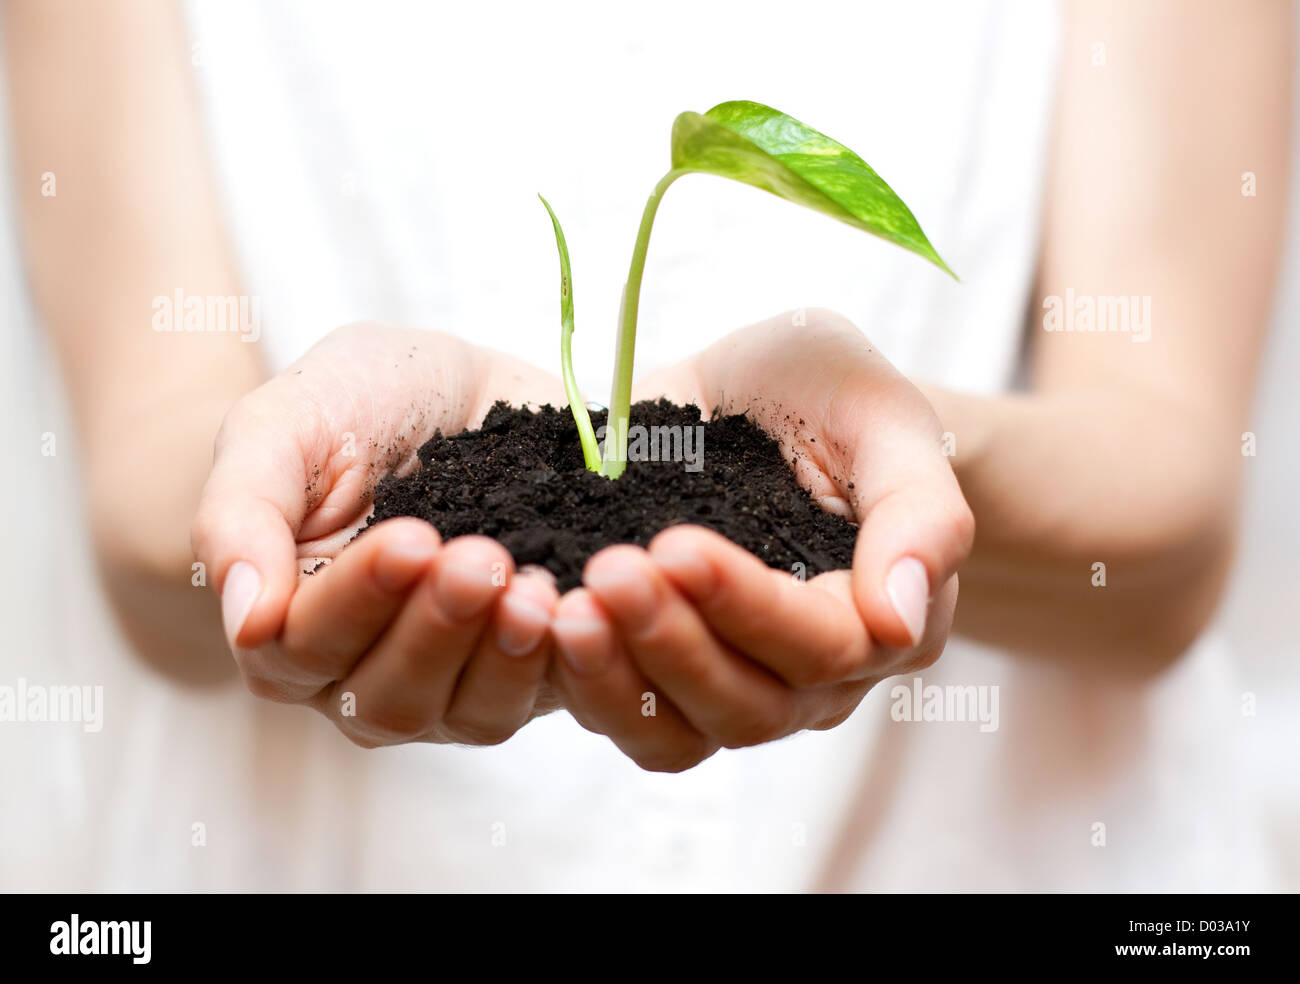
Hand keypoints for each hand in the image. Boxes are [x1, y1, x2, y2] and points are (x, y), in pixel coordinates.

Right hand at [191, 323, 567, 746]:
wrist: (459, 385)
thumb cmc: (357, 402)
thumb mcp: (283, 426)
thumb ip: (240, 514)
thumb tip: (244, 619)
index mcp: (287, 626)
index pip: (306, 647)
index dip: (358, 600)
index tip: (412, 539)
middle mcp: (363, 673)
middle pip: (387, 698)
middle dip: (436, 629)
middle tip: (480, 559)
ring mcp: (451, 682)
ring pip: (467, 714)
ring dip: (500, 655)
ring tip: (531, 589)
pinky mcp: (528, 668)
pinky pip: (546, 697)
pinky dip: (562, 659)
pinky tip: (575, 606)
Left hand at [548, 309, 973, 770]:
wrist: (764, 396)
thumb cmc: (834, 396)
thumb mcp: (884, 415)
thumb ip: (918, 509)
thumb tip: (902, 615)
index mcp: (882, 620)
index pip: (822, 645)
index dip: (747, 606)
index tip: (675, 544)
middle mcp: (813, 677)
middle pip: (748, 707)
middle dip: (672, 643)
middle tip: (609, 570)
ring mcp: (735, 685)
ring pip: (681, 737)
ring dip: (619, 681)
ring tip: (565, 610)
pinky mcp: (663, 676)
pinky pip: (625, 720)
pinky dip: (582, 683)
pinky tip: (540, 620)